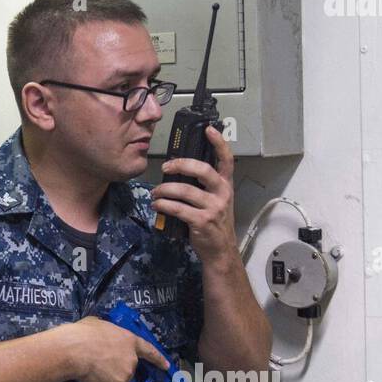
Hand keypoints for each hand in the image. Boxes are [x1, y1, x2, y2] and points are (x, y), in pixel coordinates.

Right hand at [70, 316, 168, 381]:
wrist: (74, 350)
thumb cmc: (84, 333)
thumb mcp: (98, 325)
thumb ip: (107, 333)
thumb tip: (102, 335)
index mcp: (130, 341)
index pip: (149, 351)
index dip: (158, 358)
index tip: (166, 366)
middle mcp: (131, 360)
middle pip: (127, 368)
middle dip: (115, 368)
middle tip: (97, 363)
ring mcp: (124, 375)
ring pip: (116, 381)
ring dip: (105, 379)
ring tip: (89, 371)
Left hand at [150, 125, 237, 262]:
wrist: (220, 251)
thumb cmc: (214, 223)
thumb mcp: (216, 201)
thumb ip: (204, 186)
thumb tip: (179, 169)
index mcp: (226, 185)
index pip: (226, 159)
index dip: (219, 143)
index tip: (209, 129)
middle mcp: (222, 193)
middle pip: (203, 170)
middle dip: (182, 164)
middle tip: (166, 166)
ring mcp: (213, 208)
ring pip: (185, 191)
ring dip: (164, 190)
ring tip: (155, 193)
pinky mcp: (201, 221)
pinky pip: (177, 208)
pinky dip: (163, 205)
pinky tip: (157, 206)